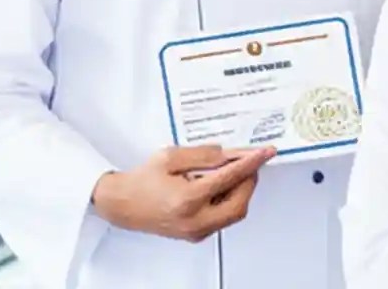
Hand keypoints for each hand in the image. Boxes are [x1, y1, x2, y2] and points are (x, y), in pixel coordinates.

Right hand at [91, 145, 275, 241]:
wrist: (122, 203)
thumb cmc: (141, 181)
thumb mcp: (171, 156)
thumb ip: (204, 154)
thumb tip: (230, 154)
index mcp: (187, 199)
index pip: (230, 178)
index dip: (251, 162)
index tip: (265, 153)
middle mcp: (194, 220)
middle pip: (240, 202)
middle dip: (249, 180)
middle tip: (249, 163)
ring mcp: (196, 231)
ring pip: (234, 213)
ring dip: (240, 191)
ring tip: (231, 173)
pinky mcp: (196, 235)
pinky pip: (224, 218)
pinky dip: (229, 201)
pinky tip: (220, 188)